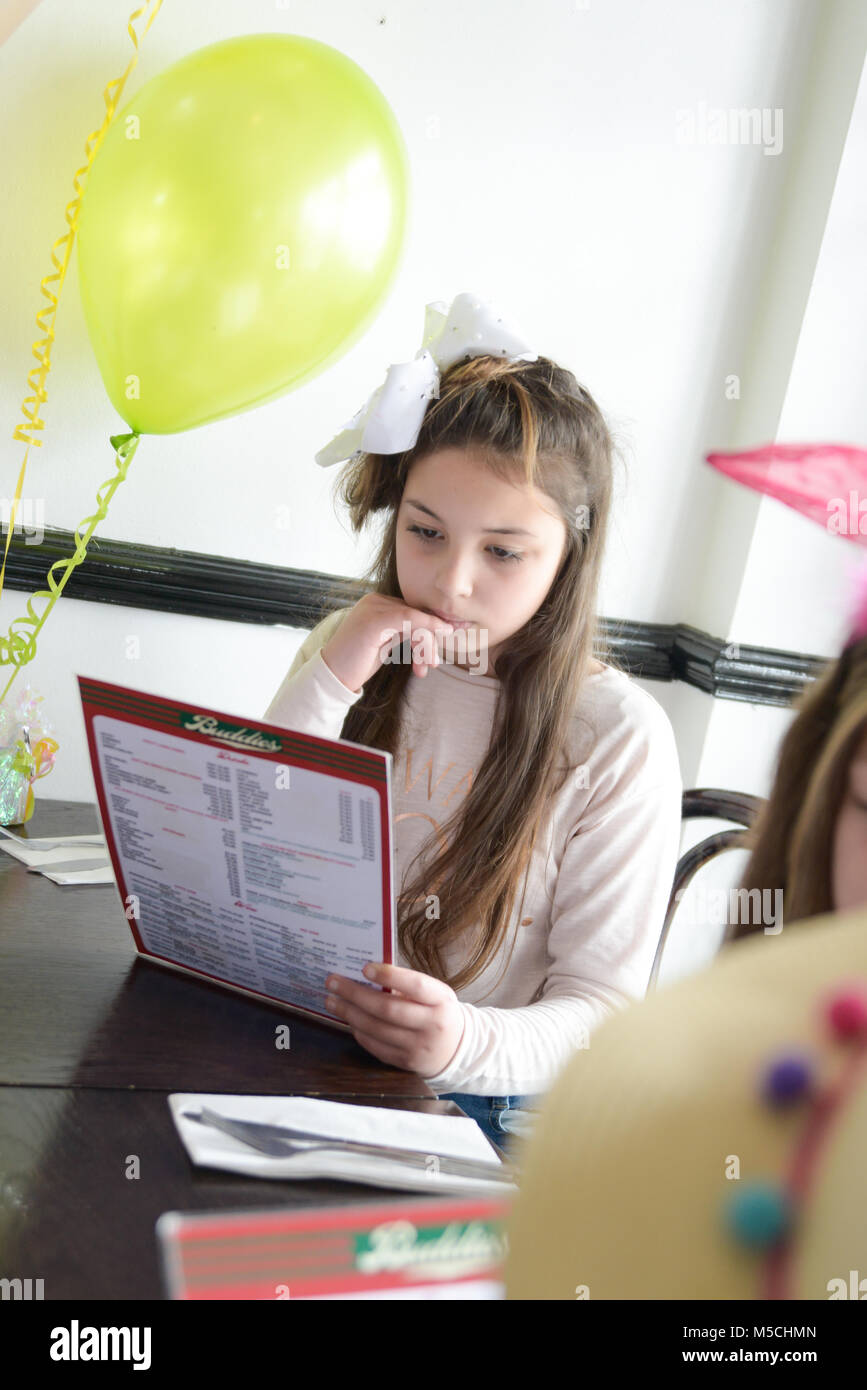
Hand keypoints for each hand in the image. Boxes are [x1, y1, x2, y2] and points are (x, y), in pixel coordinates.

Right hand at [320, 593, 453, 692]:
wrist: (332, 676)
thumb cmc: (358, 663)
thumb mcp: (386, 644)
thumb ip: (405, 633)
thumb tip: (437, 631)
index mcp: (377, 604)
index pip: (412, 611)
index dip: (433, 624)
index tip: (454, 633)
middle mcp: (375, 600)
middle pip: (416, 614)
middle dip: (431, 638)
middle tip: (434, 662)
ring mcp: (373, 607)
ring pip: (415, 618)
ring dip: (426, 644)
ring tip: (426, 667)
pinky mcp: (374, 619)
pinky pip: (408, 620)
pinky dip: (424, 632)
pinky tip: (428, 652)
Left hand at [324, 962, 464, 1077]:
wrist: (457, 1049)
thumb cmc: (438, 1011)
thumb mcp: (435, 994)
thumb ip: (407, 986)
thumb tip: (368, 975)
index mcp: (441, 1000)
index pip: (415, 986)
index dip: (389, 976)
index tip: (365, 967)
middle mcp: (431, 1025)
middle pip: (387, 1009)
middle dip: (355, 994)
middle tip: (333, 982)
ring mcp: (418, 1047)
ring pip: (376, 1029)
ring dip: (349, 1013)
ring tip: (332, 1000)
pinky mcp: (406, 1062)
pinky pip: (375, 1046)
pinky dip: (359, 1031)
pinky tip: (348, 1019)